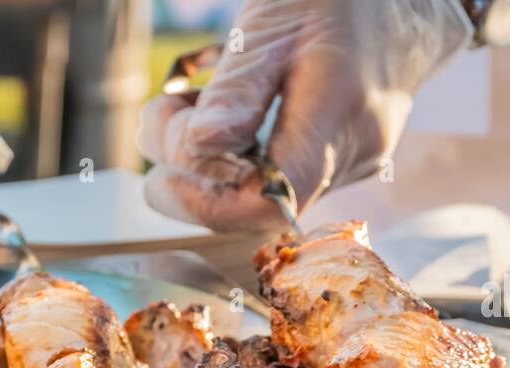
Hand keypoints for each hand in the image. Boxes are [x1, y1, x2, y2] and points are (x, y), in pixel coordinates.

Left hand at [138, 0, 471, 230]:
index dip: (203, 204)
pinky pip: (276, 175)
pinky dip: (234, 153)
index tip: (157, 180)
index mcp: (338, 118)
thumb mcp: (276, 22)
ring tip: (185, 103)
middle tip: (162, 111)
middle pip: (255, 200)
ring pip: (261, 190)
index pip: (265, 201)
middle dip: (193, 167)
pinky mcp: (341, 160)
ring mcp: (351, 163)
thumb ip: (239, 88)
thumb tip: (198, 148)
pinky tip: (221, 114)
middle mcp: (352, 155)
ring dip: (209, 158)